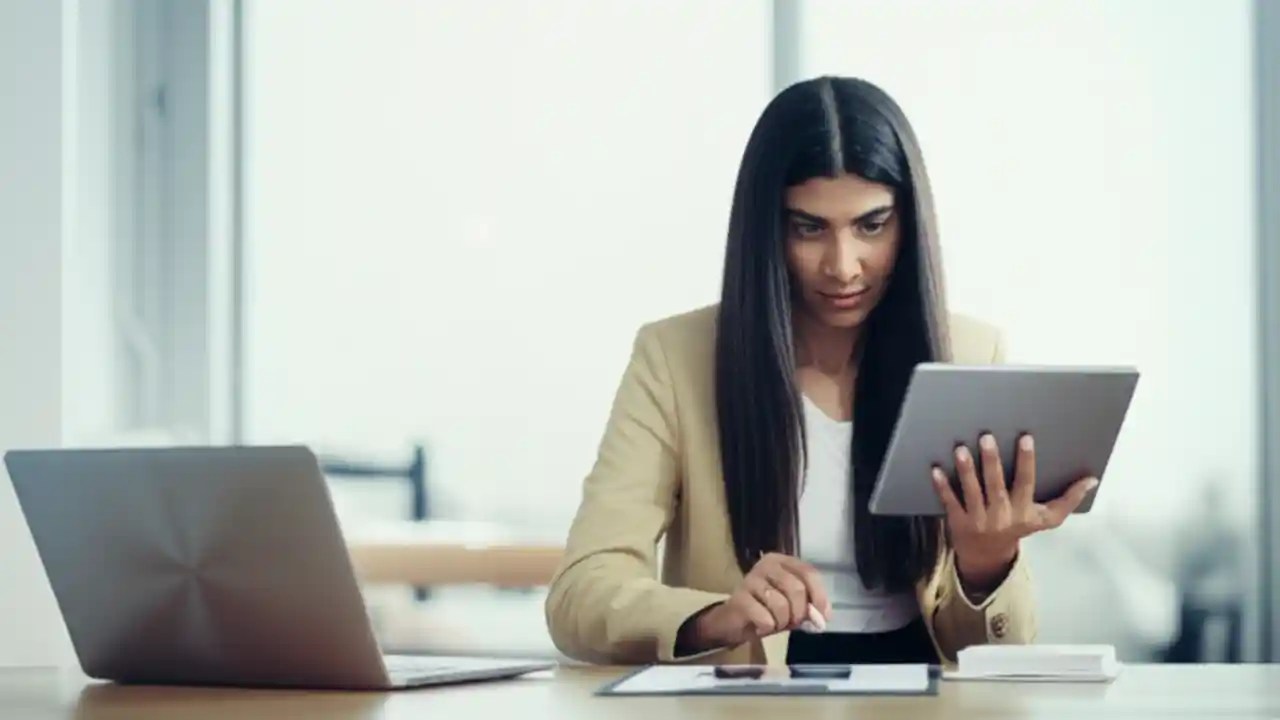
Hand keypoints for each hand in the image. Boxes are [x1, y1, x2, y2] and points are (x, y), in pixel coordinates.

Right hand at [684, 553, 831, 651]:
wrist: (734, 622)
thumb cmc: (767, 610)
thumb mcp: (793, 607)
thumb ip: (808, 608)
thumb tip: (822, 617)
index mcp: (782, 561)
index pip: (808, 573)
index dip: (819, 596)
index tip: (824, 617)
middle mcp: (766, 565)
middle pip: (796, 588)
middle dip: (799, 612)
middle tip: (792, 622)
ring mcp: (751, 579)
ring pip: (781, 604)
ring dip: (782, 621)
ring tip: (774, 623)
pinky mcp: (739, 598)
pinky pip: (765, 617)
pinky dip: (768, 627)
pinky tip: (761, 625)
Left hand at [932, 434, 1098, 592]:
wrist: (988, 556)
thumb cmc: (1019, 528)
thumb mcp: (1047, 518)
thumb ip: (1069, 499)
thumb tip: (1093, 479)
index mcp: (1023, 512)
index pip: (1026, 483)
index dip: (1026, 462)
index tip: (1026, 438)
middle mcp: (1001, 516)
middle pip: (997, 486)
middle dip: (992, 462)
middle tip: (986, 437)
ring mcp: (978, 520)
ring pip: (972, 493)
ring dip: (966, 471)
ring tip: (961, 449)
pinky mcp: (958, 522)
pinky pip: (950, 502)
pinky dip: (942, 487)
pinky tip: (935, 469)